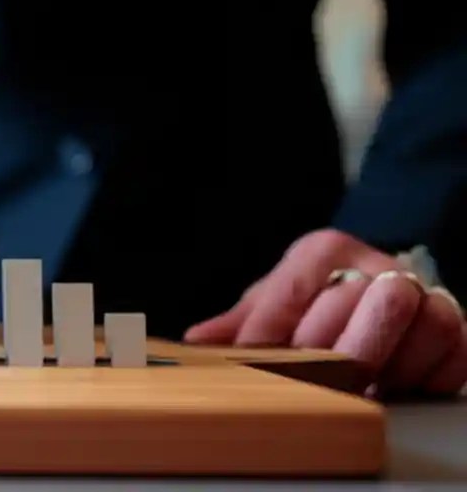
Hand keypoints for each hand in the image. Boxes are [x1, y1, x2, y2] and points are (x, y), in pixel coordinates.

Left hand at [184, 230, 466, 398]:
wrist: (379, 290)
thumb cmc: (316, 299)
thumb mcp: (273, 302)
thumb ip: (238, 321)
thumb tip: (197, 341)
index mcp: (324, 250)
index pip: (295, 289)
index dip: (271, 331)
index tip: (256, 364)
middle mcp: (377, 264)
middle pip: (358, 303)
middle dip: (331, 351)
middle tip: (314, 382)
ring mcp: (424, 293)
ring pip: (418, 325)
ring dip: (384, 365)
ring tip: (358, 386)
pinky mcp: (457, 328)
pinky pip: (452, 355)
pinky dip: (424, 378)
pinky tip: (396, 387)